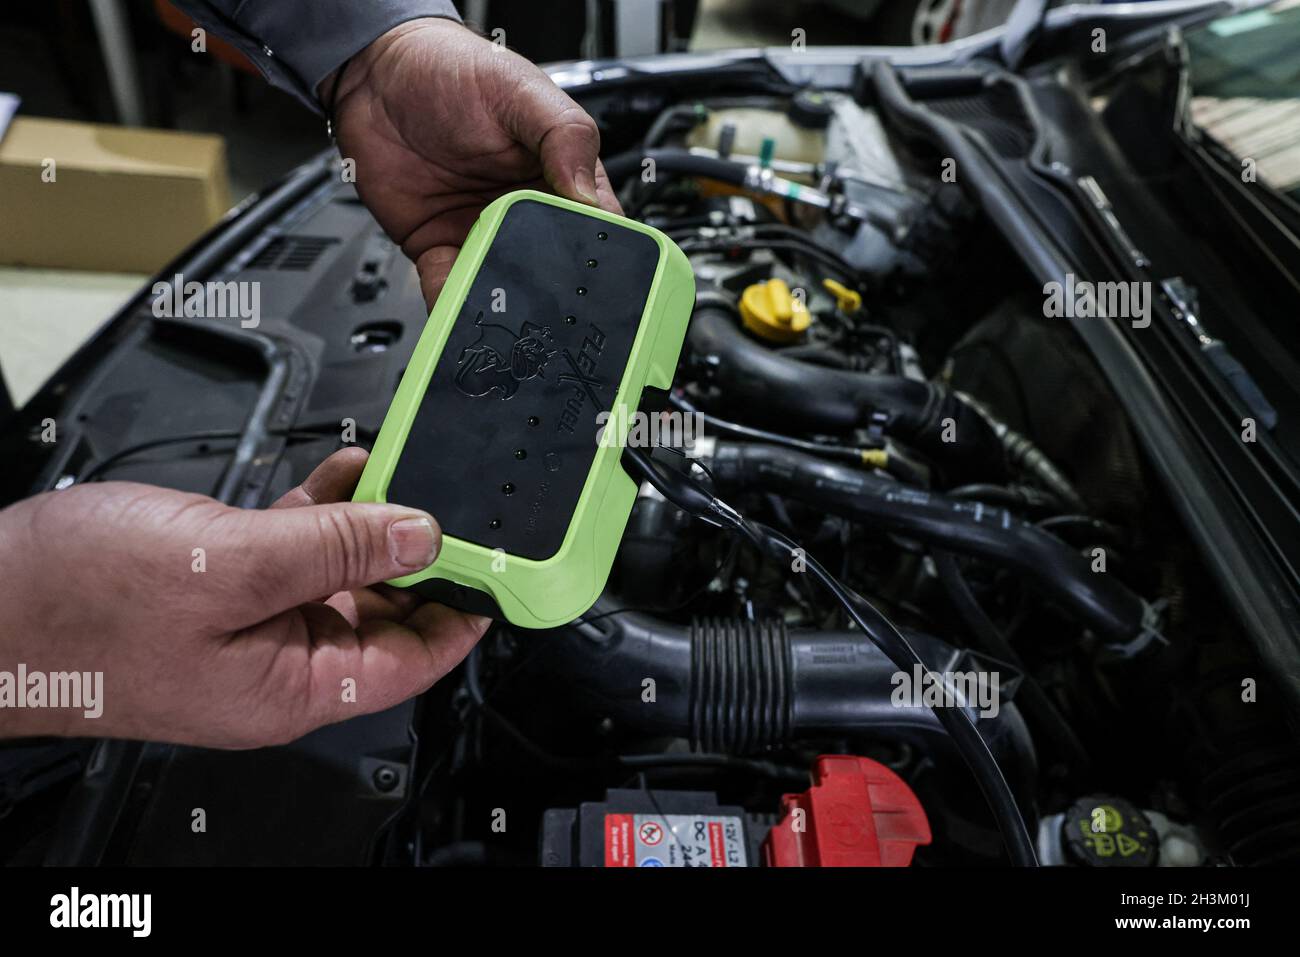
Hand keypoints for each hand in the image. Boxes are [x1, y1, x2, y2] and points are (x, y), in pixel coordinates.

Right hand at [0, 448, 487, 747]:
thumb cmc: (75, 610)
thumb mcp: (230, 569)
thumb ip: (336, 551)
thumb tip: (421, 536)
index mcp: (294, 688)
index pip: (413, 661)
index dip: (462, 613)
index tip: (496, 565)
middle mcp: (280, 664)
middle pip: (385, 611)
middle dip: (420, 554)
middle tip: (448, 496)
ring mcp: (251, 623)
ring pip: (344, 571)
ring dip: (374, 521)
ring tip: (402, 469)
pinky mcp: (222, 584)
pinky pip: (298, 548)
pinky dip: (325, 510)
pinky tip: (345, 472)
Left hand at [327, 17, 622, 307]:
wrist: (375, 77)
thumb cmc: (453, 71)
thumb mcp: (522, 92)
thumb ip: (563, 137)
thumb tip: (587, 196)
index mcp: (562, 180)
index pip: (597, 230)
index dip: (599, 256)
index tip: (592, 274)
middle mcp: (527, 215)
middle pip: (551, 271)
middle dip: (550, 292)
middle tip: (546, 303)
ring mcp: (483, 235)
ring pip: (502, 288)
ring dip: (503, 306)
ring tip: (503, 314)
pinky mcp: (440, 250)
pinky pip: (451, 290)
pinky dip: (454, 307)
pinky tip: (458, 308)